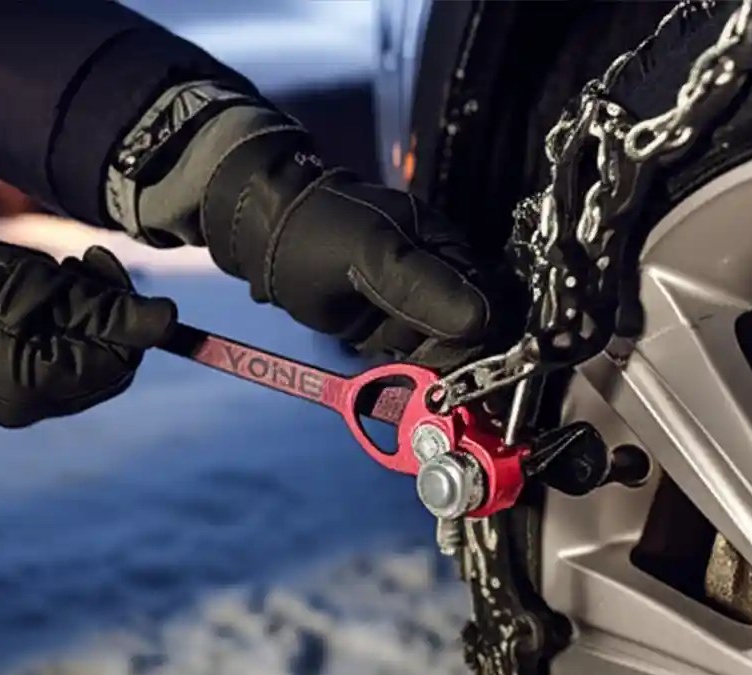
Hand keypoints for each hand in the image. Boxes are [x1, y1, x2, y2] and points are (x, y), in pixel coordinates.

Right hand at [0, 180, 176, 427]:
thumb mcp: (53, 287)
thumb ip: (113, 311)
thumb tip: (171, 324)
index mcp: (37, 389)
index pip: (118, 363)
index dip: (129, 320)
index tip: (112, 271)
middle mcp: (30, 406)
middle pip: (107, 367)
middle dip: (109, 318)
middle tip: (90, 267)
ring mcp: (19, 400)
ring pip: (88, 361)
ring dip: (90, 315)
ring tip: (66, 272)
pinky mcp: (12, 385)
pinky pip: (63, 360)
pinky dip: (69, 327)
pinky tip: (51, 291)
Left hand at [205, 167, 493, 369]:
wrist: (265, 233)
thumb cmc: (317, 232)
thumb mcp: (373, 255)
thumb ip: (425, 289)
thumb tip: (480, 322)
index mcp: (451, 251)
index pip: (487, 310)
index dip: (474, 344)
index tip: (446, 365)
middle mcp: (443, 279)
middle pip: (466, 339)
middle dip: (434, 353)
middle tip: (394, 343)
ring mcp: (417, 304)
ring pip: (435, 353)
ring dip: (407, 356)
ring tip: (370, 327)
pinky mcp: (393, 323)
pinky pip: (407, 355)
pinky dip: (390, 358)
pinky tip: (365, 335)